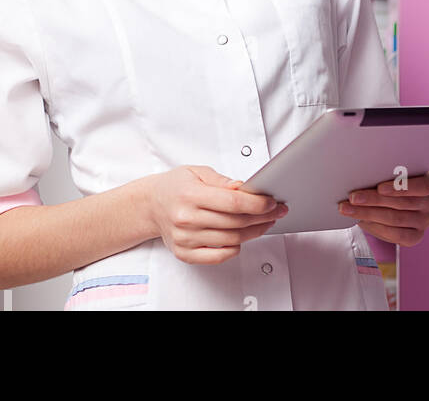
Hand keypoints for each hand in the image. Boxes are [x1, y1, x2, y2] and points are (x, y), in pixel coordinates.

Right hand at [145, 164, 287, 264]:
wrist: (151, 205)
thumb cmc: (175, 186)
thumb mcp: (196, 171)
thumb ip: (221, 181)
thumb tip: (243, 187)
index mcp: (191, 195)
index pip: (232, 203)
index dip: (256, 204)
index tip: (271, 202)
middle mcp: (187, 219)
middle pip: (235, 222)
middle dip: (261, 217)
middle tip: (277, 211)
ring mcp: (185, 239)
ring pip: (230, 240)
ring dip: (253, 233)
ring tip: (265, 223)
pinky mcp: (185, 253)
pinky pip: (216, 256)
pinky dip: (234, 249)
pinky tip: (243, 239)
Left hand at [339, 169, 428, 245]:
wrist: (390, 203)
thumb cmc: (390, 183)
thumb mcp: (389, 175)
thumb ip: (384, 173)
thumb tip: (362, 171)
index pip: (423, 186)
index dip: (402, 187)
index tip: (379, 187)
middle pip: (403, 203)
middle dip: (374, 200)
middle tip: (353, 197)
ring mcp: (425, 221)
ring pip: (395, 219)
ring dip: (368, 213)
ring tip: (349, 208)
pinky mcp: (416, 236)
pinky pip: (395, 235)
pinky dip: (375, 227)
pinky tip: (361, 221)